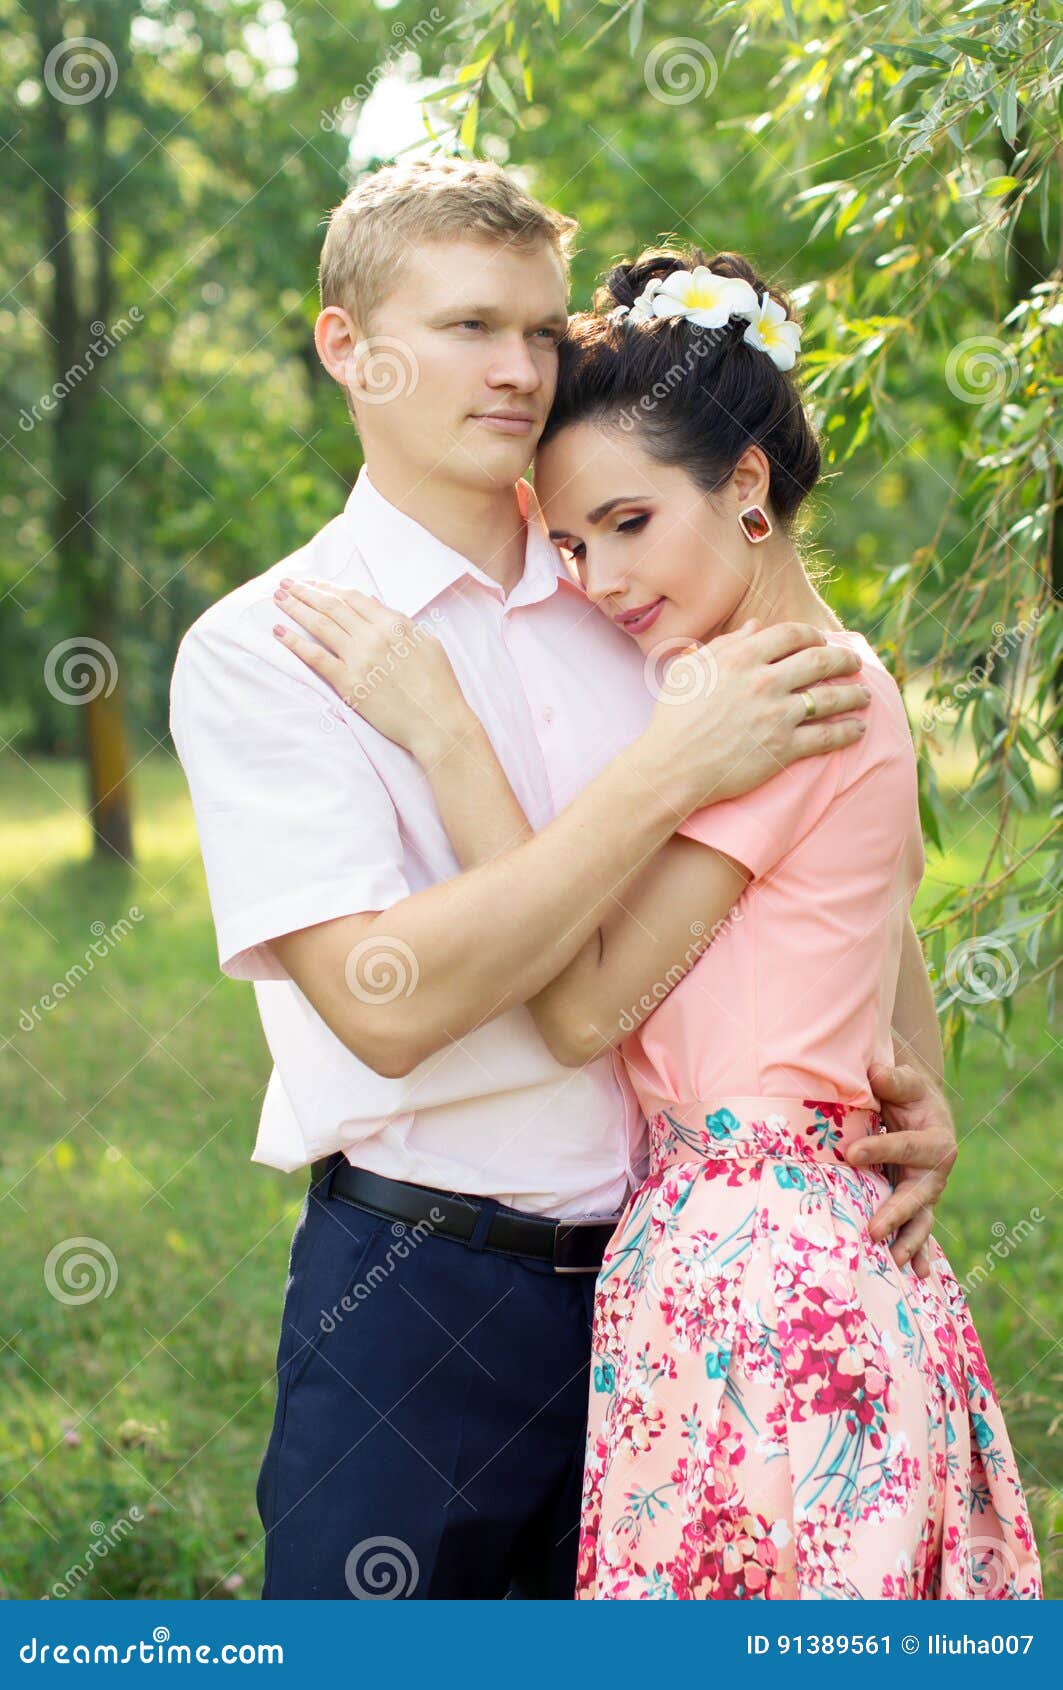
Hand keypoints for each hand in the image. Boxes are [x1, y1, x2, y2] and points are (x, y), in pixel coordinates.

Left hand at [271, 578, 470, 757]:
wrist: (437, 722)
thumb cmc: (439, 685)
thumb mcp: (427, 643)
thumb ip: (402, 622)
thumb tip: (377, 606)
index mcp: (395, 623)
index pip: (353, 597)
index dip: (329, 587)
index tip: (314, 583)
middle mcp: (374, 636)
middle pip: (332, 606)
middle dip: (306, 592)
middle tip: (287, 585)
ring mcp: (359, 659)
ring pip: (320, 625)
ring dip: (296, 609)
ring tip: (279, 599)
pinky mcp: (349, 683)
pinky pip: (315, 657)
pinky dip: (295, 642)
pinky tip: (279, 632)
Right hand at [643, 618, 871, 810]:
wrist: (671, 767)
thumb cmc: (675, 718)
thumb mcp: (690, 670)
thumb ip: (724, 644)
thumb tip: (756, 626)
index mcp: (741, 658)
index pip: (792, 634)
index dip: (813, 635)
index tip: (821, 641)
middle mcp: (764, 682)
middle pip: (820, 661)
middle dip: (844, 660)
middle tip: (854, 663)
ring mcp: (776, 716)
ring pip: (831, 698)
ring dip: (855, 694)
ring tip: (865, 695)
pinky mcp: (783, 749)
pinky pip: (827, 737)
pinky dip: (848, 732)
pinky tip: (859, 729)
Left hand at [846, 1060, 958, 1277]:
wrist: (919, 1108)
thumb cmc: (907, 1093)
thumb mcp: (904, 1082)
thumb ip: (892, 1080)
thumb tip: (875, 1074)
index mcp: (935, 1139)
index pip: (903, 1146)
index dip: (878, 1149)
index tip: (849, 1153)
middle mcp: (936, 1171)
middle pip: (916, 1195)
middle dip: (895, 1212)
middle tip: (873, 1229)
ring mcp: (928, 1193)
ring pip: (920, 1221)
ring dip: (908, 1242)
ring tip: (893, 1263)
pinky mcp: (917, 1205)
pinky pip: (918, 1232)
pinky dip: (919, 1254)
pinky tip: (916, 1276)